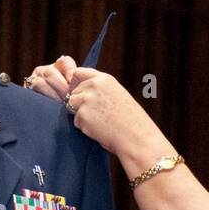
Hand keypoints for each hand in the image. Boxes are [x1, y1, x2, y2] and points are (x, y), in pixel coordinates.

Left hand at [25, 58, 167, 164]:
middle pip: (73, 92)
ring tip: (101, 121)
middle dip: (79, 103)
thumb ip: (99, 90)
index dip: (75, 84)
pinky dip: (85, 127)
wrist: (136, 136)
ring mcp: (86, 100)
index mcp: (104, 79)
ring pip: (72, 106)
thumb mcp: (117, 95)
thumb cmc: (130, 119)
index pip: (77, 73)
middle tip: (99, 114)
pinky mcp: (82, 115)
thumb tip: (78, 92)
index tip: (80, 92)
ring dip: (81, 115)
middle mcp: (93, 85)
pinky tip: (100, 129)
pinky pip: (76, 121)